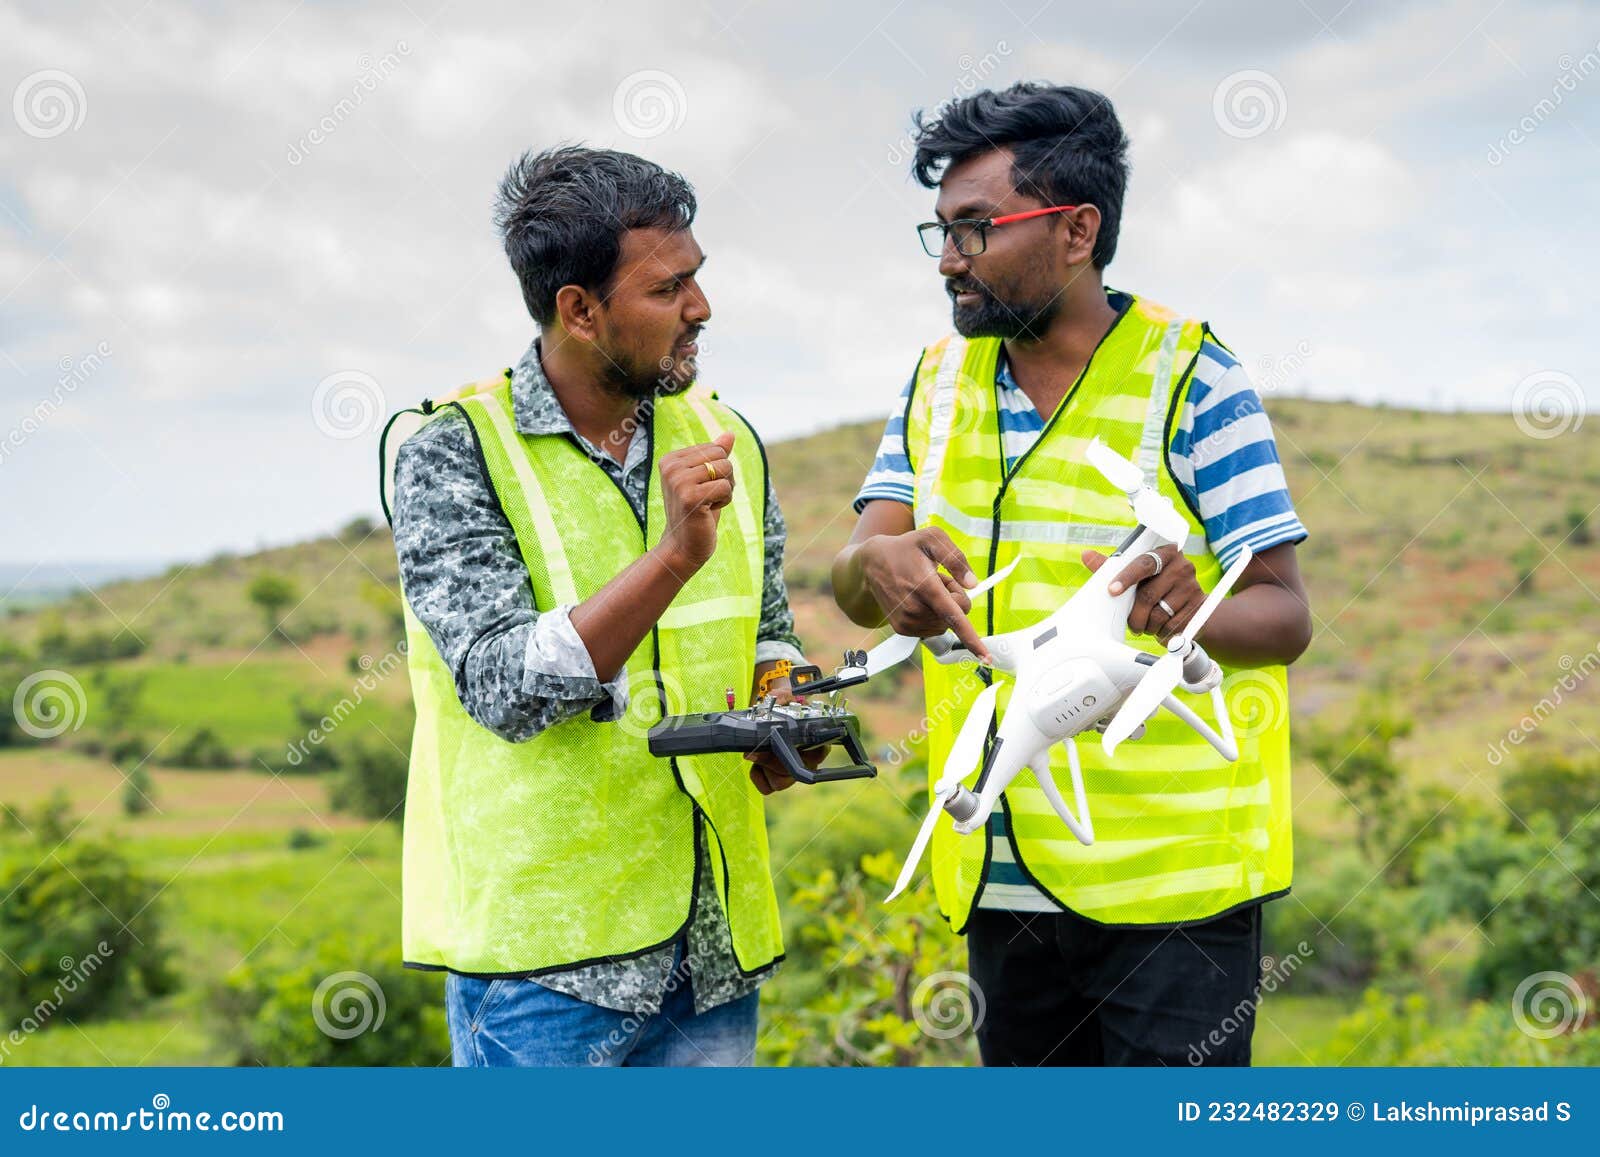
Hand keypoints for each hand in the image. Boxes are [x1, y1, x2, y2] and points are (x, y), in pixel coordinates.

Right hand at [655, 431, 735, 573]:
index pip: (715, 448)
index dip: (718, 470)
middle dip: (725, 478)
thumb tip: (730, 434)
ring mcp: (678, 481)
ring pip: (726, 469)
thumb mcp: (707, 480)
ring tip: (708, 504)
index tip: (702, 488)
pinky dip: (724, 501)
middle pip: (722, 456)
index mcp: (671, 459)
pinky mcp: (689, 496)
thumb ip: (716, 456)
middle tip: (708, 497)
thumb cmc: (697, 511)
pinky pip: (726, 487)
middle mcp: (671, 466)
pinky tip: (708, 512)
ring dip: (725, 490)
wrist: (684, 546)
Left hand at [744, 667, 823, 794]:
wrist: (775, 713)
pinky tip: (757, 763)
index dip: (798, 752)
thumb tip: (775, 698)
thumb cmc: (785, 707)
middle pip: (793, 773)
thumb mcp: (785, 697)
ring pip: (780, 783)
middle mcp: (808, 762)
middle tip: (758, 748)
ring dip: (764, 768)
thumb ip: (783, 696)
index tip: (779, 744)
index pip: (817, 755)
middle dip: (770, 760)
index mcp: (817, 743)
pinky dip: (758, 776)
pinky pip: (767, 788)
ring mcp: (793, 773)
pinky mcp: (777, 779)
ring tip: (758, 753)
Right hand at [856, 528, 989, 661]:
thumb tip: (972, 584)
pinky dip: (931, 613)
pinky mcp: (903, 629)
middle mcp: (915, 609)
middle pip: (958, 613)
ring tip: (922, 586)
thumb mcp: (931, 538)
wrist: (871, 563)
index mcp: (926, 586)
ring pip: (945, 622)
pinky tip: (916, 597)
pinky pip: (933, 626)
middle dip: (953, 595)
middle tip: (934, 578)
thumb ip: (956, 558)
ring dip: (942, 605)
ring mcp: (908, 622)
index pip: (954, 616)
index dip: (972, 638)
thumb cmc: (905, 548)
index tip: (986, 658)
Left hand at [1082, 544, 1204, 643]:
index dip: (1126, 578)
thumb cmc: (1156, 586)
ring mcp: (1193, 586)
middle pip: (1148, 595)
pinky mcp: (1198, 607)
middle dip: (1134, 615)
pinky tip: (1161, 627)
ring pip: (1159, 614)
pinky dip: (1160, 632)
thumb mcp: (1137, 575)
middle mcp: (1182, 566)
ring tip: (1147, 624)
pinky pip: (1171, 626)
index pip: (1144, 563)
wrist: (1190, 606)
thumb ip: (1112, 566)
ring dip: (1146, 625)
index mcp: (1165, 552)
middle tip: (1131, 622)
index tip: (1112, 591)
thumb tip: (1087, 555)